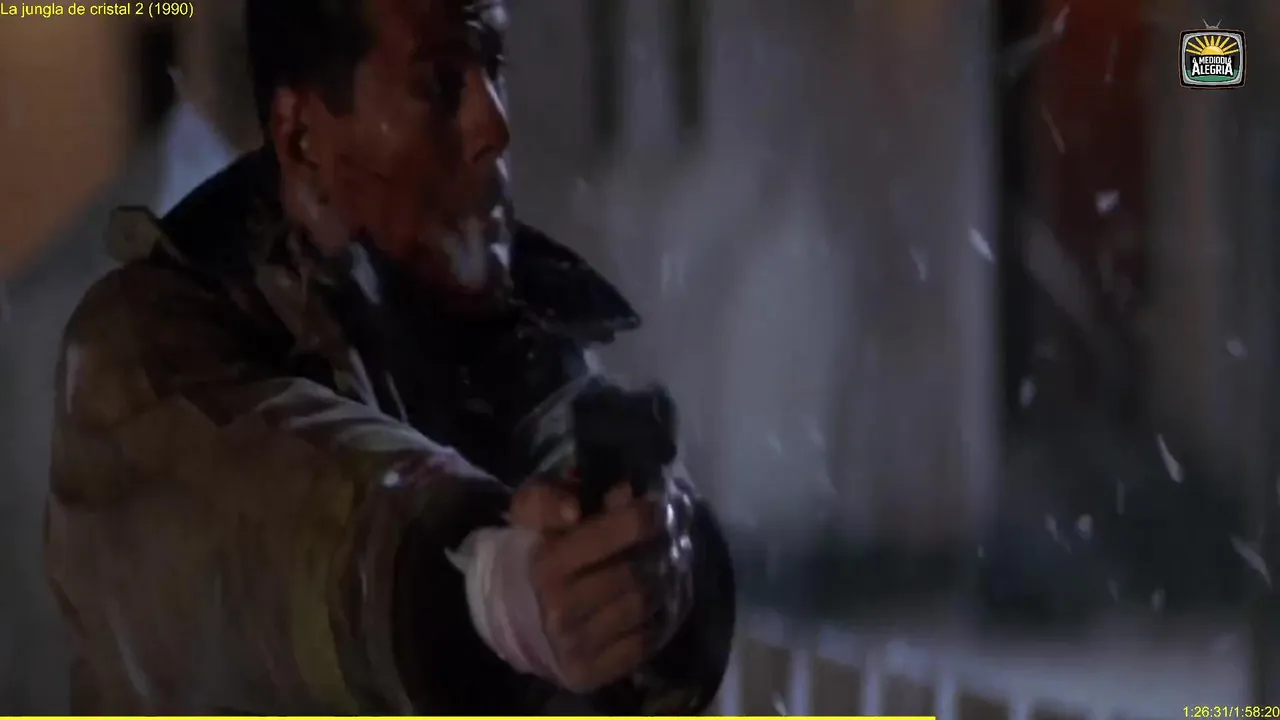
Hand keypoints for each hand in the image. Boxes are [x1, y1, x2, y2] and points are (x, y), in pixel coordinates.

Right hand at [510, 476, 694, 692]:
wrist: (504, 617)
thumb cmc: (529, 554)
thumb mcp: (529, 513)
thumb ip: (559, 496)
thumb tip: (620, 493)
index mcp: (546, 565)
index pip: (610, 536)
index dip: (644, 518)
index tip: (661, 507)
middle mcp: (560, 609)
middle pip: (636, 573)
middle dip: (662, 551)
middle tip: (674, 538)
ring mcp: (576, 646)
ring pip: (645, 606)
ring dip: (669, 582)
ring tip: (674, 565)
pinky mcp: (591, 674)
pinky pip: (646, 642)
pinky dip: (663, 617)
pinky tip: (664, 599)